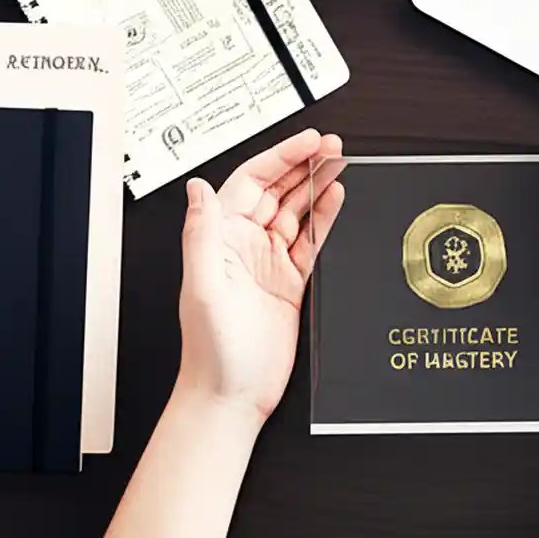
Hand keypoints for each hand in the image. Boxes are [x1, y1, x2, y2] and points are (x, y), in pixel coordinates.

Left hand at [176, 129, 344, 421]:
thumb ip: (201, 234)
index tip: (305, 142)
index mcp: (220, 239)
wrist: (231, 396)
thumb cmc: (211, 351)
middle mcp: (243, 246)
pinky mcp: (289, 283)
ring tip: (340, 163)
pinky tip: (337, 201)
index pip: (251, 182)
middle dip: (304, 164)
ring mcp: (268, 263)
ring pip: (296, 211)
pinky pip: (310, 242)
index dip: (280, 157)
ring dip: (317, 185)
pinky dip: (325, 220)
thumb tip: (199, 188)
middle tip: (331, 146)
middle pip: (277, 190)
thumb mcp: (203, 287)